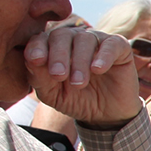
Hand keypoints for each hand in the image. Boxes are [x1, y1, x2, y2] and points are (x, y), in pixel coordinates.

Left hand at [24, 24, 141, 126]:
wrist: (106, 115)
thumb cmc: (76, 100)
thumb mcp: (53, 95)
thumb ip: (39, 77)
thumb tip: (31, 59)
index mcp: (54, 47)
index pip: (41, 39)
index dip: (37, 47)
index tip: (36, 61)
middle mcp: (74, 39)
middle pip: (62, 35)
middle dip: (58, 55)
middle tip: (58, 75)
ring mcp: (97, 41)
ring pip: (84, 39)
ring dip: (79, 61)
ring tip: (78, 83)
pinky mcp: (119, 47)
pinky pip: (110, 44)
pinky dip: (103, 56)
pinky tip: (97, 70)